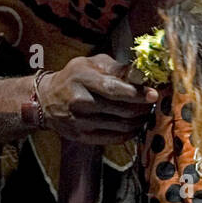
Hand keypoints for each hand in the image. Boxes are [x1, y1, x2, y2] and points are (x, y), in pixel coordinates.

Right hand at [37, 53, 158, 145]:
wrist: (47, 100)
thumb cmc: (74, 77)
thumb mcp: (91, 64)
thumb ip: (116, 68)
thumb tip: (142, 74)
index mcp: (82, 78)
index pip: (114, 89)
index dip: (137, 93)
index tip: (154, 94)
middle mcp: (80, 101)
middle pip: (121, 109)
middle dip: (142, 107)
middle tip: (152, 102)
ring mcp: (80, 122)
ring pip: (122, 125)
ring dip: (139, 119)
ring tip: (145, 111)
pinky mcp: (83, 136)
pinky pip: (115, 138)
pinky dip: (130, 132)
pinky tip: (134, 124)